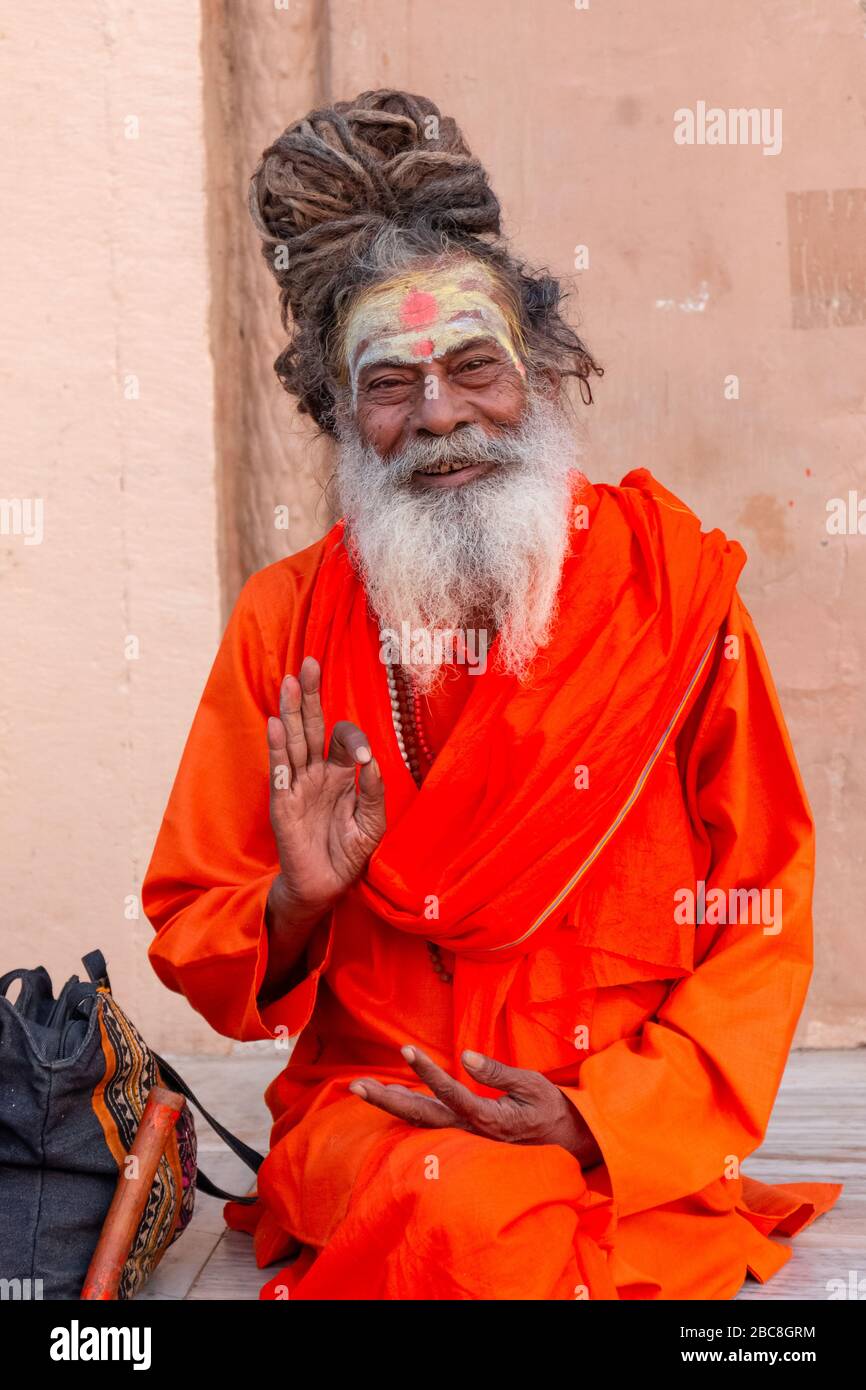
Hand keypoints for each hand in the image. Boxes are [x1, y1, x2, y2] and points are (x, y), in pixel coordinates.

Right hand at [267, 655, 385, 923]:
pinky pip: (281, 772)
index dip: (353, 740)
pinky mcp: (283, 804)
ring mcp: (297, 785)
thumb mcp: (373, 823)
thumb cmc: (350, 853)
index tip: (363, 759)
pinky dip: (278, 748)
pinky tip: (276, 724)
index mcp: (340, 771)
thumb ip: (373, 791)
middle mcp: (317, 771)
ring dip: (291, 711)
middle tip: (308, 663)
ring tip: (290, 683)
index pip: (343, 738)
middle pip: (312, 725)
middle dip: (311, 695)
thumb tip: (371, 761)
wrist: (327, 886)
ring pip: (293, 741)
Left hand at [348, 1046, 602, 1167]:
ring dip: (390, 1106)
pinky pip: (429, 1128)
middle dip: (388, 1099)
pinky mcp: (466, 1138)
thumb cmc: (552, 1109)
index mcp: (488, 1119)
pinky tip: (389, 1101)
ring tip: (362, 1089)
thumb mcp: (532, 1084)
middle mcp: (470, 1132)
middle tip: (356, 1086)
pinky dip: (406, 1115)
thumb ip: (497, 1072)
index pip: (450, 1092)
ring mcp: (466, 1139)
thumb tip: (465, 1056)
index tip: (406, 1049)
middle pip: (421, 1116)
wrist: (569, 1143)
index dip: (427, 1071)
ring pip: (420, 1123)